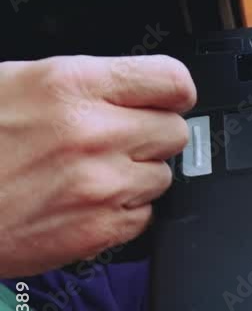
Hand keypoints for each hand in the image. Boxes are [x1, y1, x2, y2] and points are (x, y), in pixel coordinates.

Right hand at [0, 55, 195, 277]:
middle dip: (152, 136)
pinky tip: (83, 203)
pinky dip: (122, 212)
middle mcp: (95, 133)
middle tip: (117, 140)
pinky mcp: (101, 230)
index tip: (168, 99)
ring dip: (136, 176)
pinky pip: (144, 216)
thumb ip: (85, 86)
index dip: (174, 92)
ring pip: (163, 177)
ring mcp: (102, 185)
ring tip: (88, 174)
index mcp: (72, 86)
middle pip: (175, 132)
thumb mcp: (17, 84)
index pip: (171, 81)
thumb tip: (134, 89)